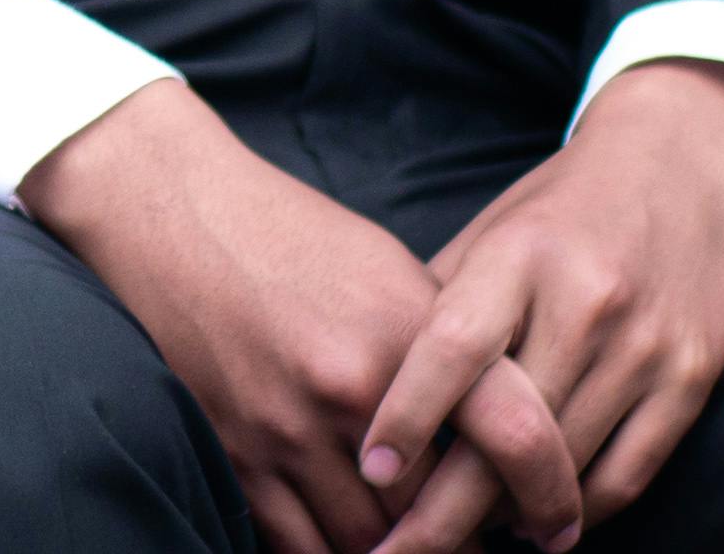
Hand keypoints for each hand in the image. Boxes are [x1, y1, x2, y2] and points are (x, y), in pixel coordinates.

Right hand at [22, 79, 579, 553]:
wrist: (164, 204)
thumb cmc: (286, 230)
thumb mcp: (390, 269)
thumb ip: (449, 351)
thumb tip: (502, 428)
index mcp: (409, 331)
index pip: (518, 436)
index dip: (554, 494)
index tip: (559, 524)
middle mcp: (354, 387)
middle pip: (446, 511)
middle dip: (475, 537)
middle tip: (495, 542)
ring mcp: (287, 425)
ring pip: (374, 543)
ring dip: (407, 552)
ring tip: (424, 543)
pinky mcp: (235, 448)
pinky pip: (298, 544)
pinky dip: (336, 553)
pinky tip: (359, 544)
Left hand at [357, 61, 723, 548]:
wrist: (682, 164)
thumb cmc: (562, 207)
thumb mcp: (491, 231)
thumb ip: (439, 300)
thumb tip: (373, 376)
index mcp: (518, 259)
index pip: (453, 348)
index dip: (410, 414)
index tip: (370, 469)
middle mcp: (584, 304)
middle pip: (509, 430)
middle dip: (450, 507)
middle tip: (396, 553)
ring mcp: (645, 347)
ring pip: (569, 463)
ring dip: (512, 518)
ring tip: (460, 543)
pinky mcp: (692, 380)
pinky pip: (630, 471)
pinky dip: (584, 511)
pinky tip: (542, 527)